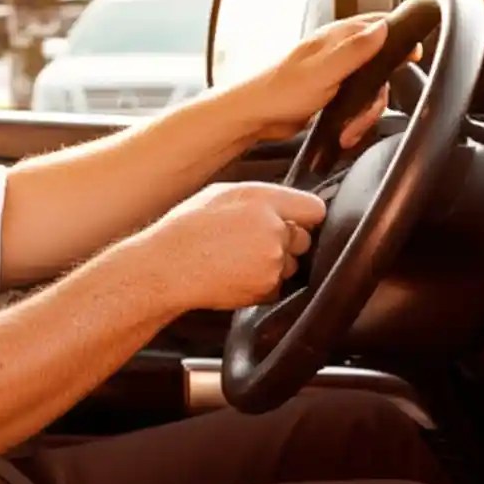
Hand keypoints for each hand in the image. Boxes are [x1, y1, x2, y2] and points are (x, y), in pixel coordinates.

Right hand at [127, 182, 325, 312]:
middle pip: (305, 238)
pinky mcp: (267, 288)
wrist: (168, 268)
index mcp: (263, 201)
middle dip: (288, 241)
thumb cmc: (187, 229)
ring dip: (275, 263)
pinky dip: (263, 283)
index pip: (314, 208)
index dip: (304, 215)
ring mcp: (272, 262)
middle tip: (254, 242)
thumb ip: (260, 198)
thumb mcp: (221, 195)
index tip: (296, 220)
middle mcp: (274, 230)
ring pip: (291, 264)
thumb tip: (284, 207)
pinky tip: (237, 275)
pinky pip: (277, 285)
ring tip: (239, 260)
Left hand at [228, 14, 420, 148]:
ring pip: (370, 89)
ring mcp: (335, 73)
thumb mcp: (323, 71)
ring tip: (349, 129)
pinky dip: (354, 120)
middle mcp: (338, 51)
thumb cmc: (279, 91)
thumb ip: (355, 50)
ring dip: (364, 113)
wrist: (253, 117)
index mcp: (336, 37)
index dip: (399, 39)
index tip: (412, 57)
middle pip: (381, 65)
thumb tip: (384, 28)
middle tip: (365, 111)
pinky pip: (356, 104)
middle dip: (377, 94)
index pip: (379, 25)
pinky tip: (344, 131)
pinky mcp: (331, 94)